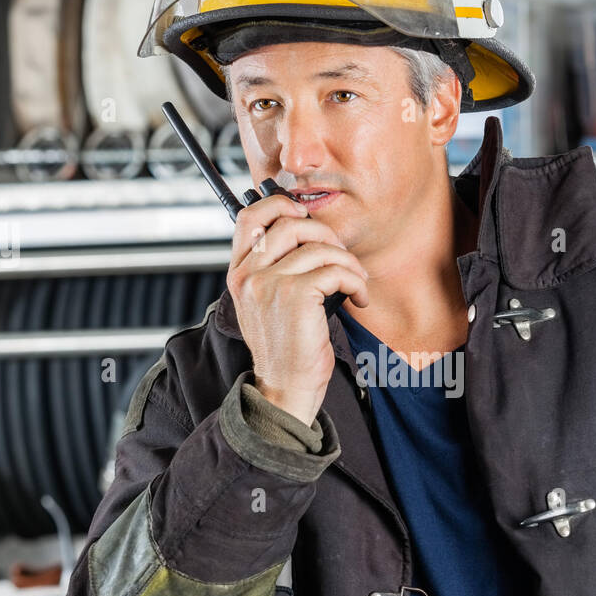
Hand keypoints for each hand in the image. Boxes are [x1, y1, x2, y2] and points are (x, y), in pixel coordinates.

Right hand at [227, 192, 368, 427]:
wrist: (284, 389)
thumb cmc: (284, 350)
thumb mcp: (266, 306)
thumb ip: (273, 271)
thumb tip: (306, 236)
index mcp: (238, 274)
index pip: (249, 218)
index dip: (279, 206)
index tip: (305, 219)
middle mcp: (248, 275)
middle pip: (290, 224)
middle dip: (327, 236)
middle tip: (342, 258)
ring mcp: (269, 284)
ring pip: (319, 248)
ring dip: (348, 263)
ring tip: (356, 282)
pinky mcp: (295, 296)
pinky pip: (335, 270)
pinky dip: (355, 280)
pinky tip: (358, 297)